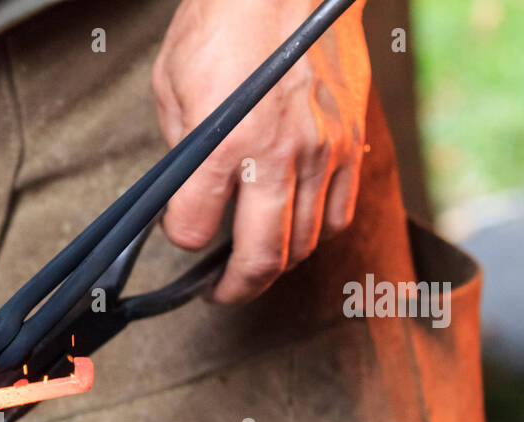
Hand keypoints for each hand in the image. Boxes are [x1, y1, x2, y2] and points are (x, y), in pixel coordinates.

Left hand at [152, 0, 370, 303]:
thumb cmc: (226, 19)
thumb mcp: (172, 83)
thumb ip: (178, 148)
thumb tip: (182, 188)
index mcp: (222, 144)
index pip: (193, 229)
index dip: (180, 239)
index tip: (180, 234)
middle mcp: (277, 155)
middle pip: (261, 259)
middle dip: (234, 287)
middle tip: (219, 291)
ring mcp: (321, 151)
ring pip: (302, 244)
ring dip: (274, 263)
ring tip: (253, 262)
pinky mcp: (351, 141)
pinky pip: (338, 214)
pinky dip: (313, 234)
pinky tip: (293, 227)